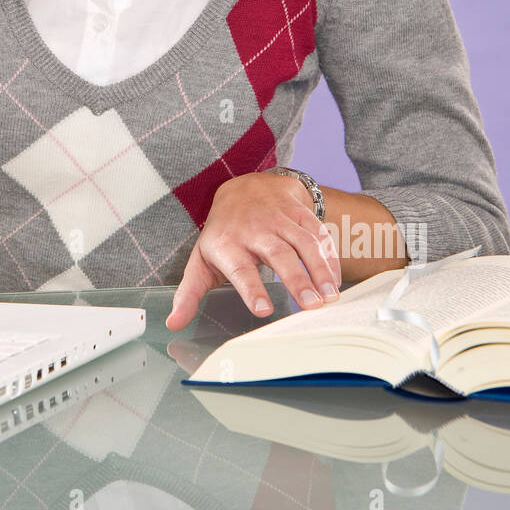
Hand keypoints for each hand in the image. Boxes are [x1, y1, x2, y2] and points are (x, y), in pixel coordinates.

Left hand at [166, 172, 341, 330]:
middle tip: (310, 306)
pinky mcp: (299, 211)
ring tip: (330, 298)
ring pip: (303, 242)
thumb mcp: (201, 260)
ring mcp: (279, 217)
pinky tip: (336, 281)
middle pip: (278, 254)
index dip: (251, 288)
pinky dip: (330, 256)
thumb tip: (173, 323)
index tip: (263, 310)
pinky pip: (318, 232)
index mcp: (226, 244)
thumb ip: (189, 293)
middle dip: (295, 280)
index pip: (239, 268)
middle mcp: (254, 229)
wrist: (244, 186)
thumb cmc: (222, 234)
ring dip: (319, 270)